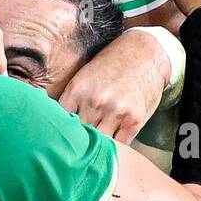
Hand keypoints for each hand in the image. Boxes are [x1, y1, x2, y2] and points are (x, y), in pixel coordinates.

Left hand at [59, 28, 171, 143]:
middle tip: (77, 147)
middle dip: (78, 141)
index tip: (60, 138)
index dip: (60, 131)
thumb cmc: (112, 64)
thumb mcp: (85, 75)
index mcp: (78, 89)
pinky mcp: (135, 120)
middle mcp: (95, 101)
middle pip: (79, 135)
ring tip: (95, 148)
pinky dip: (116, 147)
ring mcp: (116, 111)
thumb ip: (72, 99)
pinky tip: (112, 144)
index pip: (60, 121)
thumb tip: (55, 122)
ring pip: (100, 143)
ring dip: (98, 146)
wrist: (146, 53)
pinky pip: (120, 144)